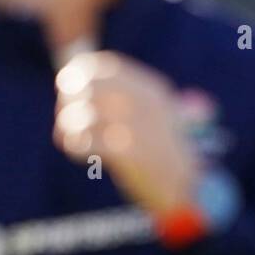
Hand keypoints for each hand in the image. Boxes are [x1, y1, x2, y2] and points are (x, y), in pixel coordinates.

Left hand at [54, 52, 199, 217]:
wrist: (189, 189)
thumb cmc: (164, 155)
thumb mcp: (153, 117)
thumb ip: (123, 98)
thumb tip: (77, 79)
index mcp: (151, 90)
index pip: (104, 65)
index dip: (77, 72)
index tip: (65, 87)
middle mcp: (144, 103)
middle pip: (87, 85)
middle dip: (67, 99)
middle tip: (66, 118)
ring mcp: (137, 126)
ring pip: (81, 114)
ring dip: (67, 127)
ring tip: (69, 139)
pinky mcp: (128, 153)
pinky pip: (85, 141)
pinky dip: (74, 146)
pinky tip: (79, 154)